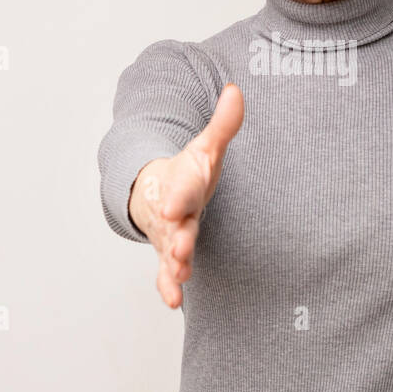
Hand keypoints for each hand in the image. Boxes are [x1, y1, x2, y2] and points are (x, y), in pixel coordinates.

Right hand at [127, 83, 243, 307]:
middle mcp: (171, 213)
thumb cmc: (187, 172)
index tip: (173, 206)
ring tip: (181, 276)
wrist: (157, 193)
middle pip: (173, 226)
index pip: (180, 190)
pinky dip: (168, 287)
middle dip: (176, 237)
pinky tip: (175, 302)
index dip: (177, 197)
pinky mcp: (169, 255)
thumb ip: (222, 124)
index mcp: (182, 184)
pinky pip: (165, 273)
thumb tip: (235, 89)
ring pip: (168, 252)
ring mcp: (167, 236)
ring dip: (173, 265)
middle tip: (179, 248)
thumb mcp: (206, 148)